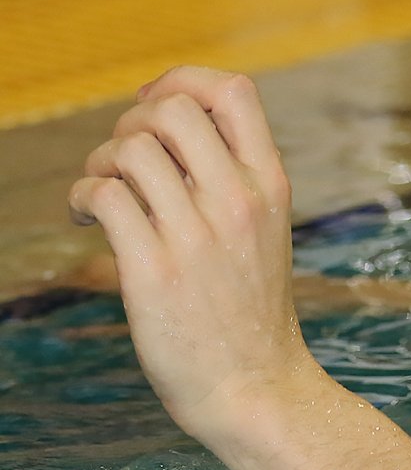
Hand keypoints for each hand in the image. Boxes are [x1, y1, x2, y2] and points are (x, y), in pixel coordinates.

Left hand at [67, 67, 321, 439]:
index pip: (233, 91)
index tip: (156, 110)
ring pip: (129, 149)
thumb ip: (233, 179)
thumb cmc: (252, 312)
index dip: (182, 82)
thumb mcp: (264, 231)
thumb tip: (170, 127)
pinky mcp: (154, 270)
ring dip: (99, 164)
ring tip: (103, 197)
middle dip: (132, 123)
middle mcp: (238, 201)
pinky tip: (89, 222)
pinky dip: (82, 199)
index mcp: (270, 186)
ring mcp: (196, 235)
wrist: (256, 388)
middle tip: (125, 164)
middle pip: (171, 108)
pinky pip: (102, 196)